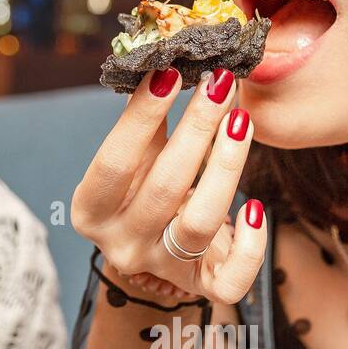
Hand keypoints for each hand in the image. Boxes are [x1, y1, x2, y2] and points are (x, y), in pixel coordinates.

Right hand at [71, 67, 266, 305]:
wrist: (158, 253)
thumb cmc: (144, 192)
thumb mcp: (136, 159)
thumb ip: (145, 122)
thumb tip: (165, 59)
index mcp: (91, 211)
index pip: (114, 161)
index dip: (141, 116)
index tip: (170, 71)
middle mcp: (121, 245)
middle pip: (164, 186)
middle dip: (196, 128)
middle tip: (221, 82)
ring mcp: (161, 270)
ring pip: (200, 222)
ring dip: (226, 166)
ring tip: (242, 120)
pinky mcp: (203, 290)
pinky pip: (232, 279)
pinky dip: (251, 244)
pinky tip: (256, 206)